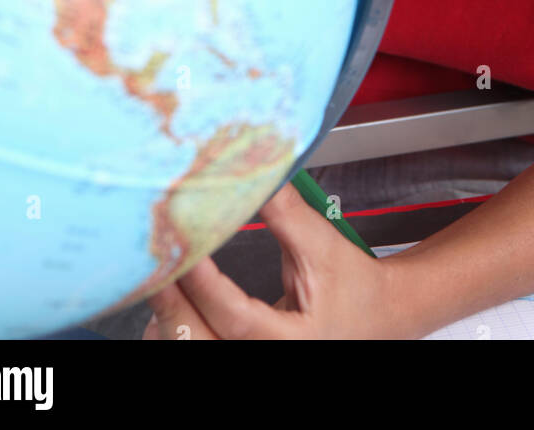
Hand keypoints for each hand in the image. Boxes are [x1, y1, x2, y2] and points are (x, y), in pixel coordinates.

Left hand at [143, 180, 410, 339]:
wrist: (377, 314)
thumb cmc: (354, 288)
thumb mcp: (324, 247)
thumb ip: (287, 214)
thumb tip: (257, 173)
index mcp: (293, 341)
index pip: (236, 319)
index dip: (203, 285)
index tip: (182, 251)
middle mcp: (268, 358)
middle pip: (198, 344)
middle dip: (172, 304)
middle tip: (156, 261)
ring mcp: (253, 361)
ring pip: (188, 346)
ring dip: (171, 314)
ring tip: (167, 272)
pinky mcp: (239, 356)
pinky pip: (192, 344)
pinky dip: (178, 323)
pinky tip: (177, 296)